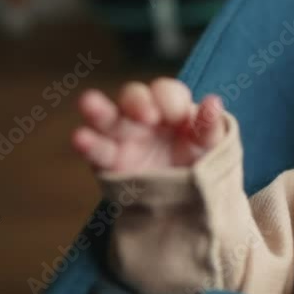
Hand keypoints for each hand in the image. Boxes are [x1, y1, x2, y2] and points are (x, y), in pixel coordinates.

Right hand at [72, 77, 225, 172]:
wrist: (187, 201)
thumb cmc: (200, 164)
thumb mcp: (211, 147)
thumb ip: (210, 127)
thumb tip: (213, 101)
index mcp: (171, 109)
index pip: (166, 92)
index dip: (169, 100)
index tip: (177, 118)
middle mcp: (144, 117)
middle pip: (133, 96)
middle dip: (138, 101)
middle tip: (149, 117)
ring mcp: (123, 138)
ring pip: (106, 117)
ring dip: (97, 109)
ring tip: (88, 102)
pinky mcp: (109, 162)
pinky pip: (95, 150)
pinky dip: (87, 143)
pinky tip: (81, 138)